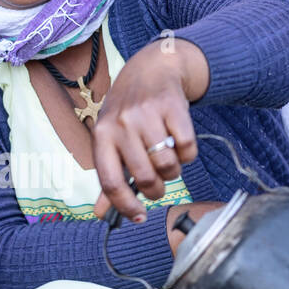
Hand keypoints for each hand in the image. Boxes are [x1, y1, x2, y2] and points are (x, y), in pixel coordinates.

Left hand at [91, 37, 209, 221]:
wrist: (150, 70)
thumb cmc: (128, 114)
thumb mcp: (111, 140)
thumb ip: (110, 177)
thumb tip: (101, 215)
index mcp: (102, 136)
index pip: (110, 182)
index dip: (125, 206)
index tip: (140, 217)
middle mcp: (122, 124)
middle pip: (145, 178)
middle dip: (156, 190)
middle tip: (159, 184)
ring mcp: (147, 114)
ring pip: (168, 166)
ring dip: (173, 171)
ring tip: (168, 159)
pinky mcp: (173, 107)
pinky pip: (187, 148)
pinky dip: (188, 154)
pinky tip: (179, 143)